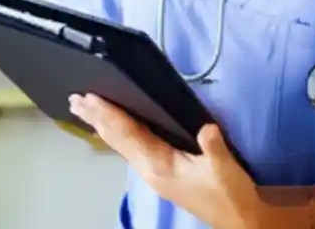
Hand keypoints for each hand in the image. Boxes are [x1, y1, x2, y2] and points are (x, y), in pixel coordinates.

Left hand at [69, 93, 261, 228]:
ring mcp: (152, 172)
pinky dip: (117, 134)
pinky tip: (112, 128)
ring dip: (103, 125)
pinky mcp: (159, 173)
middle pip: (117, 138)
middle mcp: (149, 168)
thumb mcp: (224, 168)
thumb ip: (213, 145)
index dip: (109, 114)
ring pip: (121, 143)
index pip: (129, 134)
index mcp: (160, 166)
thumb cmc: (231, 195)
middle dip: (96, 118)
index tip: (90, 98)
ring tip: (85, 109)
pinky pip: (131, 148)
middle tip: (75, 99)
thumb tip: (205, 128)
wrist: (239, 220)